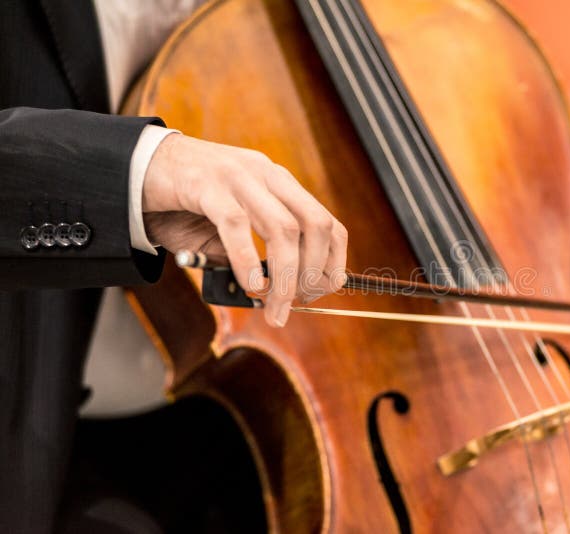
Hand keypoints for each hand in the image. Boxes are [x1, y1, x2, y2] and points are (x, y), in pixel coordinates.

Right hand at [142, 134, 347, 326]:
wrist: (138, 170)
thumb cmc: (186, 206)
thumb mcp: (230, 231)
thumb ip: (253, 256)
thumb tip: (277, 295)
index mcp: (279, 184)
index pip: (328, 223)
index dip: (332, 262)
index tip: (319, 293)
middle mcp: (267, 175)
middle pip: (314, 226)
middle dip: (312, 274)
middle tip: (295, 305)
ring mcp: (239, 176)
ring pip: (282, 229)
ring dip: (284, 278)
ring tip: (274, 309)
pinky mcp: (206, 184)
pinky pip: (236, 225)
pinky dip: (248, 261)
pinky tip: (250, 286)